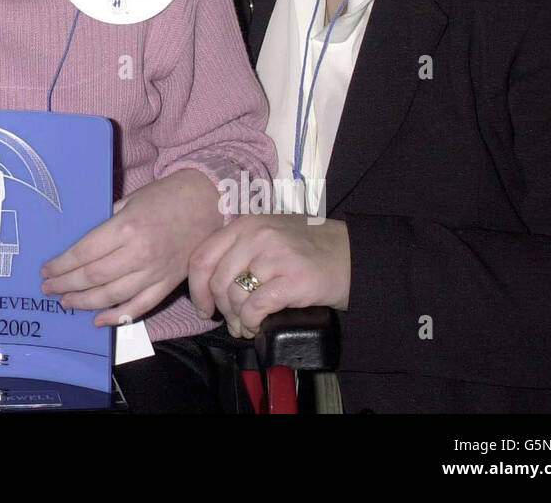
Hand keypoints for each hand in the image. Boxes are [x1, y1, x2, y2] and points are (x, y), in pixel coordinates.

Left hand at [40, 170, 222, 326]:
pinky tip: (98, 320)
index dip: (62, 265)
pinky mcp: (168, 284)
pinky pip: (140, 306)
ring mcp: (155, 272)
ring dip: (85, 302)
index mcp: (127, 228)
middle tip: (48, 289)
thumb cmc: (167, 196)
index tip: (46, 270)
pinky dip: (117, 316)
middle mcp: (140, 253)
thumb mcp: (130, 201)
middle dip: (66, 284)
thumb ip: (107, 223)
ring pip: (113, 295)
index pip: (85, 253)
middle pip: (94, 276)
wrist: (209, 202)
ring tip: (66, 302)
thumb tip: (81, 243)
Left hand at [187, 215, 350, 337]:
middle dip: (220, 308)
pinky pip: (256, 308)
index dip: (197, 288)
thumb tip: (210, 285)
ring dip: (237, 319)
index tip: (203, 307)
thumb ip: (240, 248)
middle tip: (231, 322)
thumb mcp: (269, 233)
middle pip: (217, 281)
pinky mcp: (292, 280)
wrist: (353, 255)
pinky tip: (258, 327)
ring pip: (235, 296)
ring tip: (247, 326)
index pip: (202, 256)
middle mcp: (257, 235)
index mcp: (246, 224)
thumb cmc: (308, 248)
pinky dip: (251, 323)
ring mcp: (275, 256)